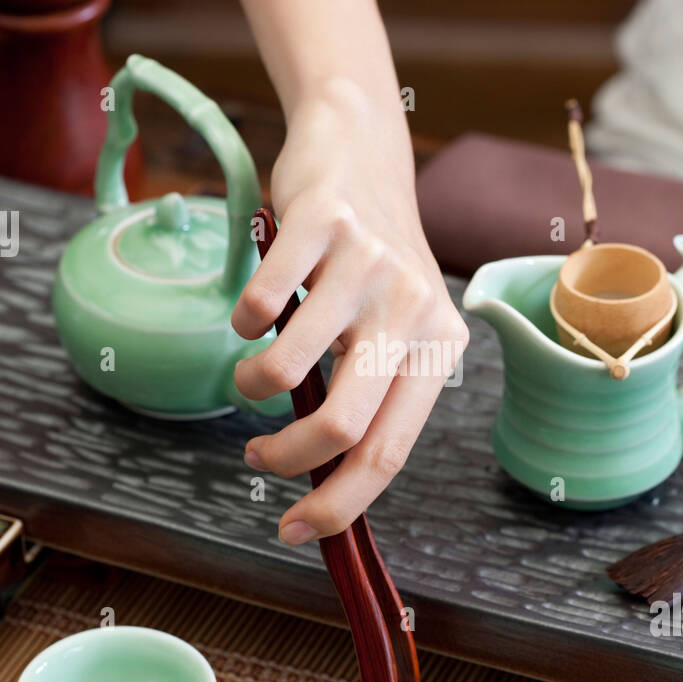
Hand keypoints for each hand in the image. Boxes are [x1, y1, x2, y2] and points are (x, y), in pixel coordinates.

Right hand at [232, 79, 467, 543]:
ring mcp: (370, 264)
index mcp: (440, 348)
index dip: (338, 504)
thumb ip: (367, 395)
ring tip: (250, 373)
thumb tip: (321, 482)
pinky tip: (253, 313)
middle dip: (285, 461)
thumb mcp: (388, 331)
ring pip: (287, 369)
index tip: (295, 531)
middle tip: (258, 458)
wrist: (359, 150)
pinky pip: (259, 304)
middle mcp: (416, 308)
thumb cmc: (368, 263)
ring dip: (249, 386)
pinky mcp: (323, 223)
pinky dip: (241, 323)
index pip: (390, 451)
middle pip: (342, 426)